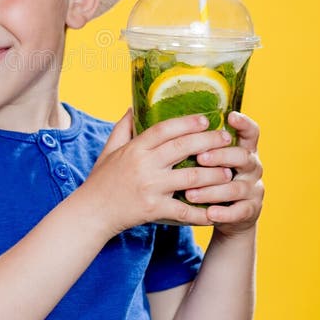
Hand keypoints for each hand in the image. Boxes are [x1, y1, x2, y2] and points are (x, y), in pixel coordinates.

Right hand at [80, 110, 237, 237]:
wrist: (91, 212)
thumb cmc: (101, 180)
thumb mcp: (109, 149)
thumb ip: (123, 127)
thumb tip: (134, 106)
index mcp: (135, 148)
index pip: (164, 129)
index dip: (187, 122)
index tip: (206, 119)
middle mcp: (144, 165)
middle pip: (182, 148)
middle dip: (208, 142)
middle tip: (226, 139)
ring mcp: (150, 188)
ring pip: (190, 178)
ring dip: (213, 175)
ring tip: (228, 172)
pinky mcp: (153, 209)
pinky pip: (183, 210)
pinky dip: (200, 212)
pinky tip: (215, 211)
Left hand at [185, 111, 263, 234]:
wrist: (229, 215)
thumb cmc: (213, 179)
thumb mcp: (213, 161)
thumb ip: (203, 146)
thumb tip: (176, 127)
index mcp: (244, 150)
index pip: (251, 132)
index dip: (244, 123)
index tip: (231, 116)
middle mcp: (253, 167)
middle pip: (243, 157)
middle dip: (221, 156)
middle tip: (200, 157)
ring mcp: (254, 189)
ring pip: (236, 187)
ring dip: (212, 190)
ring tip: (190, 193)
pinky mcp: (251, 210)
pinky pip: (238, 212)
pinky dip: (223, 213)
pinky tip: (209, 213)